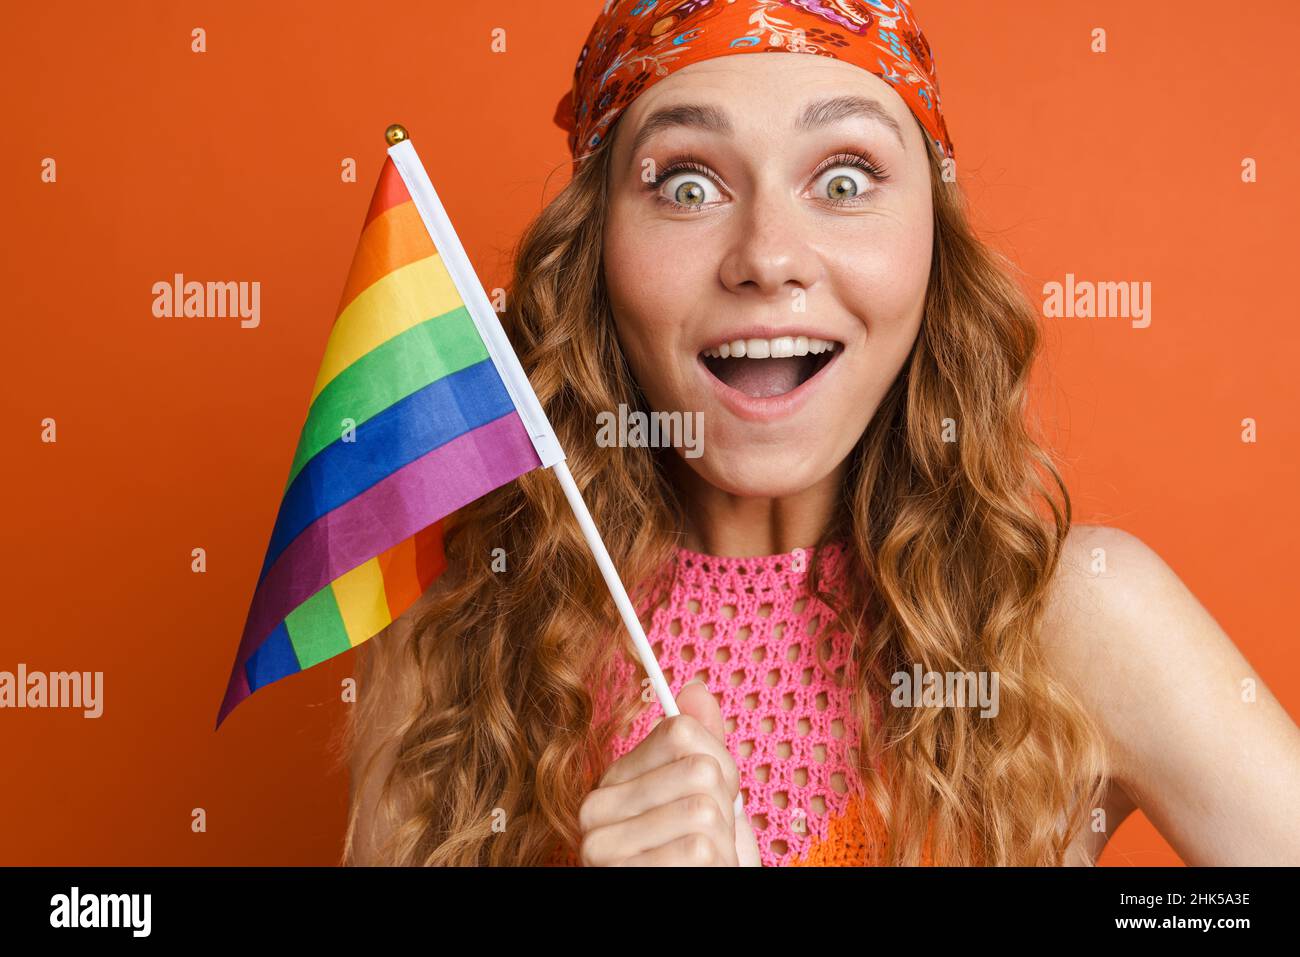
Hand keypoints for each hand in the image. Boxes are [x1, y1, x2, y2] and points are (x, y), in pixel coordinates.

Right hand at [578, 678, 760, 864]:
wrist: (685, 906)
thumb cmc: (696, 865)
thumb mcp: (706, 801)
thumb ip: (700, 744)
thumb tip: (695, 687)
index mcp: (611, 784)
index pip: (681, 732)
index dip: (718, 765)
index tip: (713, 798)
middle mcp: (594, 811)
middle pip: (698, 770)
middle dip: (722, 808)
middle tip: (707, 839)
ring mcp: (603, 847)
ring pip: (701, 810)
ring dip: (721, 841)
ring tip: (701, 863)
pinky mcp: (623, 873)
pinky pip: (697, 849)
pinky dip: (716, 866)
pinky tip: (694, 877)